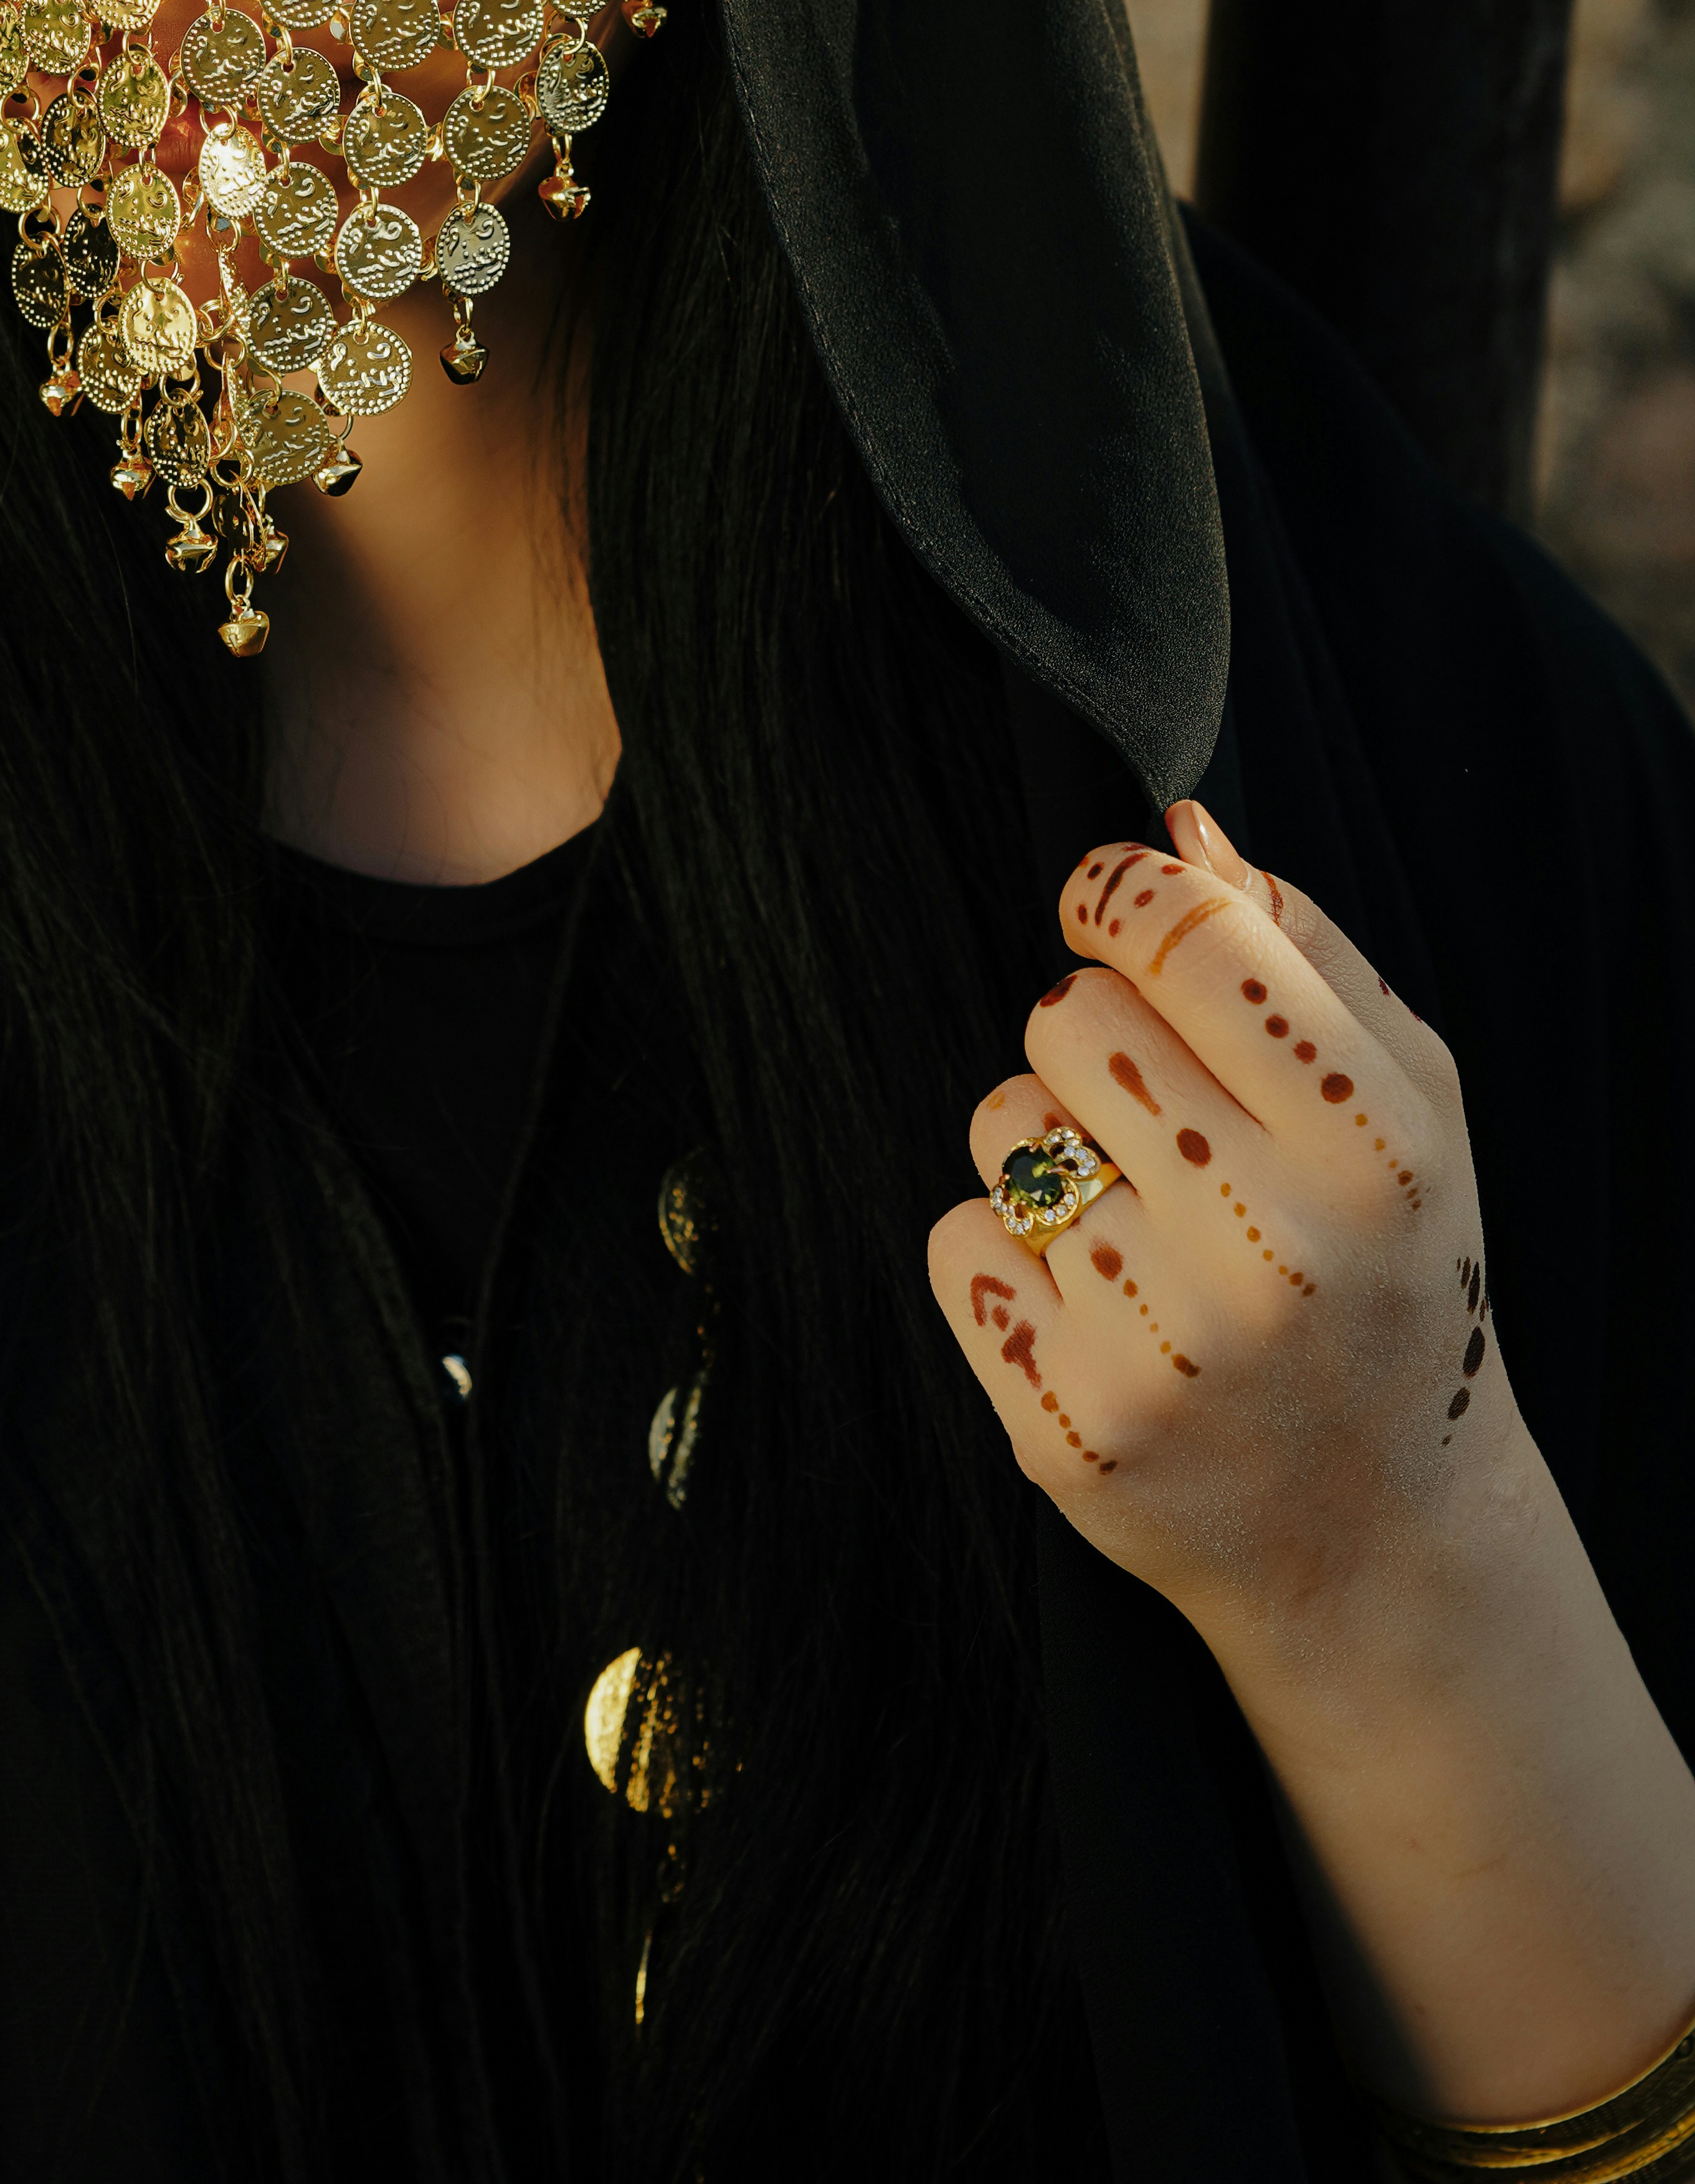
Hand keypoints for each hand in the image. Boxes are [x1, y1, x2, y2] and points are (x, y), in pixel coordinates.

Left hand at [926, 803, 1694, 2123]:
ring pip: (1000, 1125)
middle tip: (1162, 1116)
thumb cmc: (1388, 1273)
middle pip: (1070, 1017)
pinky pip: (954, 1239)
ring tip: (1143, 1221)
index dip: (1117, 889)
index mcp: (1372, 1146)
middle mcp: (1271, 1244)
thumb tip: (1176, 826)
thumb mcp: (1408, 1106)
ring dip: (1046, 1149)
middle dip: (1094, 1037)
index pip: (1187, 936)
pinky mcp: (1064, 1423)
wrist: (1378, 1537)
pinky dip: (1002, 1254)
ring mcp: (1161, 1343)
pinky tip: (1098, 1302)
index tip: (1105, 901)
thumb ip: (1299, 948)